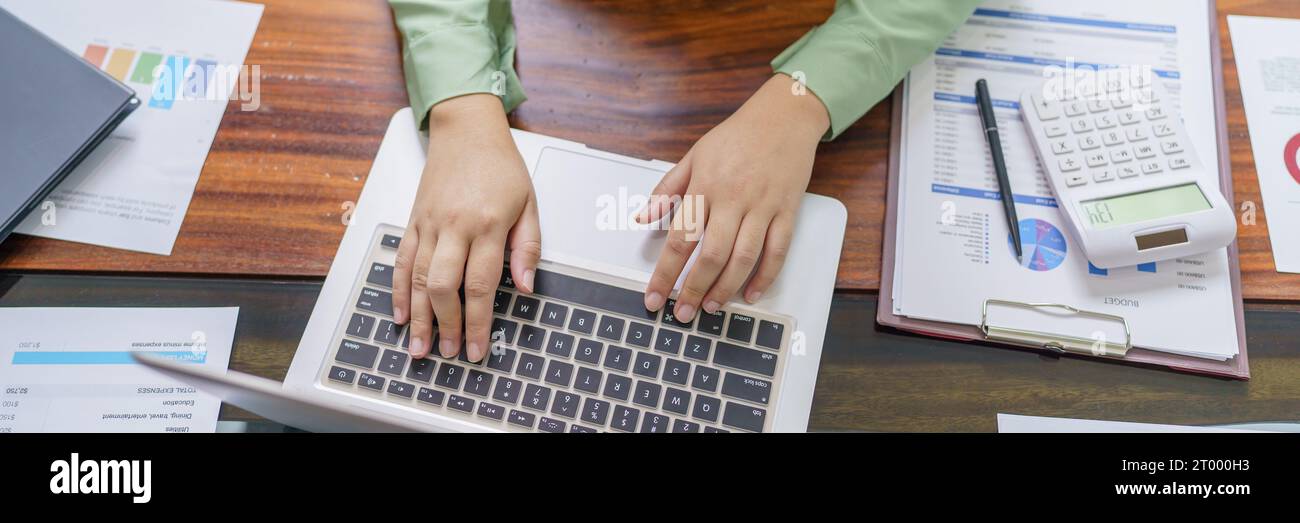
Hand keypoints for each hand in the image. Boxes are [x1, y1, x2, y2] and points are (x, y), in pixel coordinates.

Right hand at [393, 94, 540, 361]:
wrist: (466, 129)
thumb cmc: (500, 166)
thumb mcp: (529, 204)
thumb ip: (528, 247)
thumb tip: (526, 287)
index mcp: (488, 223)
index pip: (480, 284)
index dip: (477, 322)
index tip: (476, 348)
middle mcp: (455, 225)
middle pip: (443, 286)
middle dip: (445, 325)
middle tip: (448, 353)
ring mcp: (429, 223)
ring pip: (417, 278)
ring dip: (418, 317)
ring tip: (419, 347)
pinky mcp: (413, 219)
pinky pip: (402, 260)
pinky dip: (398, 290)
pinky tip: (401, 315)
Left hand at [639, 74, 828, 320]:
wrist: (784, 116)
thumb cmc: (737, 135)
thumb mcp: (694, 154)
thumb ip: (667, 188)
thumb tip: (642, 218)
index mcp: (705, 185)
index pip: (679, 238)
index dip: (665, 273)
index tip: (654, 296)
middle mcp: (733, 198)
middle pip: (710, 255)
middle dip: (693, 290)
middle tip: (682, 313)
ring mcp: (763, 206)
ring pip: (743, 258)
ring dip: (725, 288)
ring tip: (712, 307)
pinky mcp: (787, 211)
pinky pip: (777, 251)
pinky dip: (765, 276)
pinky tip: (751, 293)